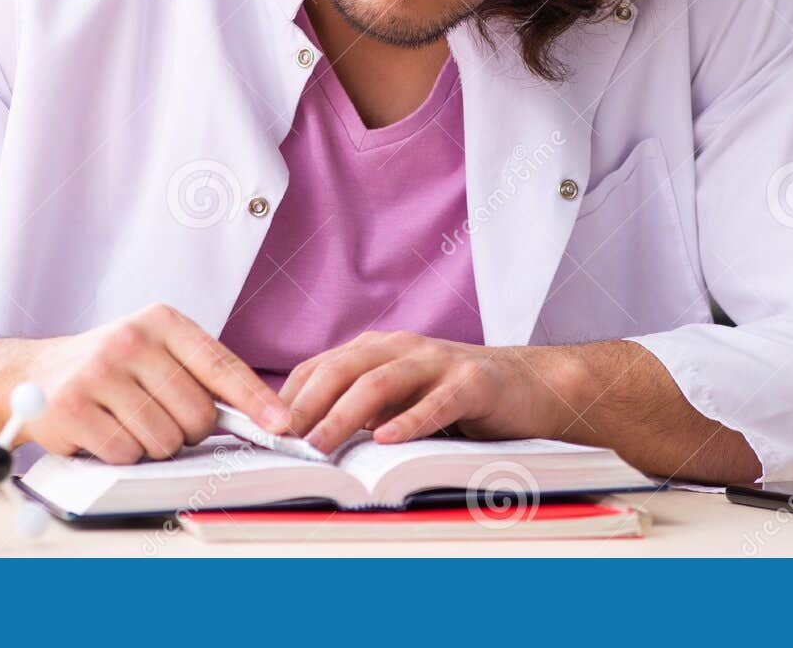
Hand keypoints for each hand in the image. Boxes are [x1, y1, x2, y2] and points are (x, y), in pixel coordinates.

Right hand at [24, 303, 289, 463]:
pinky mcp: (72, 406)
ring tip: (129, 422)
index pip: (220, 365)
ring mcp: (99, 372)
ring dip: (152, 446)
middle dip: (188, 431)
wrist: (35, 373)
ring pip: (163, 440)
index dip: (255, 400)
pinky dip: (122, 455)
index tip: (282, 424)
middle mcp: (131, 340)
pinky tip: (105, 432)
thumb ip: (201, 375)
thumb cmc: (110, 368)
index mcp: (161, 321)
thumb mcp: (157, 351)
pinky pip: (125, 453)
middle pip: (196, 414)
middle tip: (160, 417)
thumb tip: (261, 416)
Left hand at [279, 331, 575, 454]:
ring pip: (380, 382)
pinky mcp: (471, 383)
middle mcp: (402, 347)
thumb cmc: (455, 397)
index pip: (320, 367)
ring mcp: (438, 362)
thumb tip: (304, 439)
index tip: (264, 429)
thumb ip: (359, 410)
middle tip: (283, 439)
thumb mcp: (400, 399)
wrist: (529, 385)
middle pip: (342, 369)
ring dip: (345, 416)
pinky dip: (408, 421)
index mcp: (378, 350)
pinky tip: (386, 440)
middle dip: (308, 404)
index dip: (289, 396)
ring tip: (321, 444)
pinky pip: (434, 403)